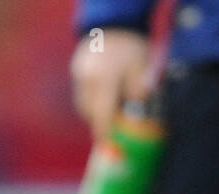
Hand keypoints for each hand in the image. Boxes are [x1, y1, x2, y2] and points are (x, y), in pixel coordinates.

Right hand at [70, 28, 154, 142]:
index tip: (106, 146)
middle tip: (111, 130)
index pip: (102, 114)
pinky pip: (82, 95)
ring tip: (108, 113)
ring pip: (83, 106)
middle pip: (90, 113)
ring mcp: (79, 76)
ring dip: (94, 113)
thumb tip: (136, 116)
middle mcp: (87, 79)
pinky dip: (91, 102)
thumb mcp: (142, 68)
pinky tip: (102, 99)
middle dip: (100, 123)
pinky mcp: (76, 73)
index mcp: (104, 78)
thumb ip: (139, 92)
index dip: (104, 134)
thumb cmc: (131, 46)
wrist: (113, 23)